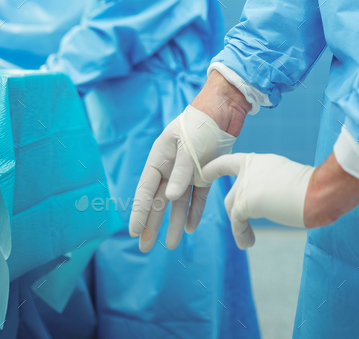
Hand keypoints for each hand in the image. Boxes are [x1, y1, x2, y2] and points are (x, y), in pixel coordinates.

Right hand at [129, 71, 249, 251]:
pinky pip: (197, 196)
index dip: (140, 210)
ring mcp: (188, 171)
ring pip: (178, 202)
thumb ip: (181, 171)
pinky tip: (190, 227)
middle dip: (152, 224)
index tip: (134, 231)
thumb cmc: (201, 123)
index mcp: (160, 156)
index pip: (146, 188)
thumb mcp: (188, 146)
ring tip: (171, 245)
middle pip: (159, 199)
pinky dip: (194, 210)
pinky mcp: (205, 174)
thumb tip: (171, 197)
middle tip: (145, 248)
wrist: (224, 110)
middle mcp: (171, 166)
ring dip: (174, 221)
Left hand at [204, 150, 358, 248]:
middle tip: (242, 226)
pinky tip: (247, 243)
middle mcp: (249, 168)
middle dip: (236, 211)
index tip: (203, 173)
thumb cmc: (310, 188)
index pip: (230, 162)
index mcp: (259, 161)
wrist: (315, 192)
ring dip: (239, 225)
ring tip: (247, 240)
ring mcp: (245, 183)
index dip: (215, 168)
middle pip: (232, 194)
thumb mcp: (285, 179)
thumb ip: (269, 184)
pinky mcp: (245, 200)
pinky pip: (236, 221)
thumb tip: (266, 200)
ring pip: (232, 207)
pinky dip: (240, 234)